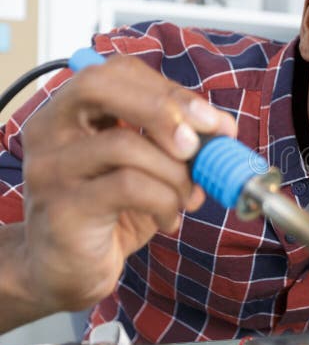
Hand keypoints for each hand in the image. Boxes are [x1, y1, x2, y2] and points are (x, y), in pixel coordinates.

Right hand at [19, 54, 236, 314]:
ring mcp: (51, 167)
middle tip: (197, 146)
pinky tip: (170, 221)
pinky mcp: (62, 207)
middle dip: (164, 110)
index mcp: (71, 110)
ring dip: (175, 174)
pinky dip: (165, 202)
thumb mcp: (150, 167)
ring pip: (125, 144)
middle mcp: (50, 129)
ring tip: (187, 198)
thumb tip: (222, 128)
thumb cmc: (112, 213)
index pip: (118, 72)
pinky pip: (129, 187)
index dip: (170, 90)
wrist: (67, 272)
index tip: (213, 122)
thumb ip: (178, 141)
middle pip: (101, 87)